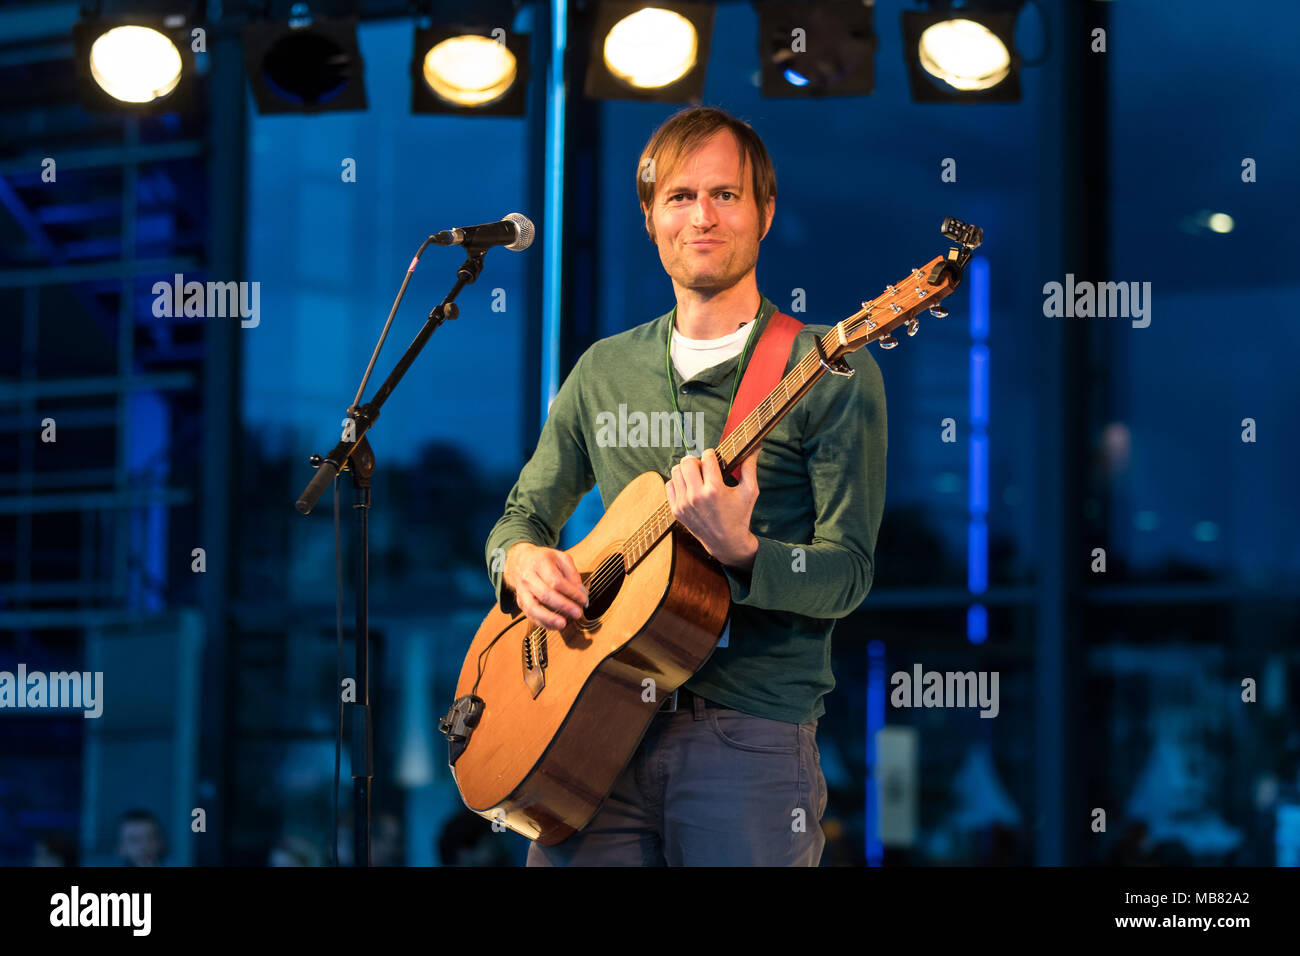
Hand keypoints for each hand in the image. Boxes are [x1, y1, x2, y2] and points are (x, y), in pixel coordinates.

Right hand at [504, 542, 588, 630]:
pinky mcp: (520, 602)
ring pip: (533, 608)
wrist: (519, 560)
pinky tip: (555, 626)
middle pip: (545, 595)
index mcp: (540, 564)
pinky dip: (542, 623)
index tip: (583, 600)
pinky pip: (530, 615)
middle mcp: (528, 577)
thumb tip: (581, 593)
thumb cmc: (542, 560)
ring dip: (549, 619)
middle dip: (563, 606)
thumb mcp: (560, 558)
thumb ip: (572, 574)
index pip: (556, 581)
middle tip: (577, 613)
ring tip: (563, 624)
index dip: (571, 592)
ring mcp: (522, 591)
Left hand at [665, 447, 760, 568]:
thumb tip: (756, 446)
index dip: (712, 454)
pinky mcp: (676, 510)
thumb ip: (750, 467)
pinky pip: (670, 484)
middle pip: (687, 461)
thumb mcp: (750, 491)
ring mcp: (684, 504)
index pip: (707, 457)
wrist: (726, 543)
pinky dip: (679, 483)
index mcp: (715, 490)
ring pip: (676, 471)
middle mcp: (697, 496)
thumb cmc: (740, 516)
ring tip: (697, 478)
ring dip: (686, 470)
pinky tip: (690, 488)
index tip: (715, 458)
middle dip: (697, 460)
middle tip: (704, 468)